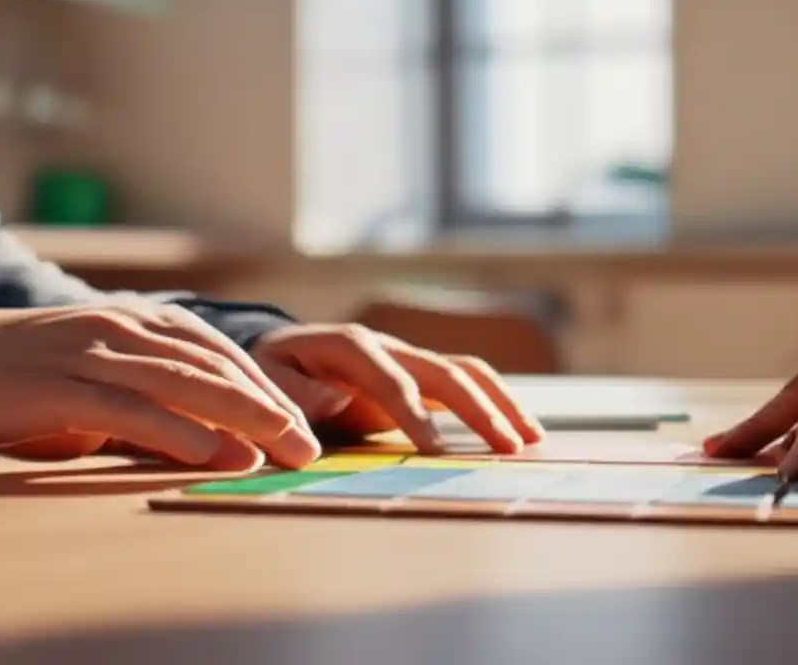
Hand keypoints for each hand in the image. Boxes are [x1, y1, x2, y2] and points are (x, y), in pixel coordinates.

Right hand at [0, 304, 320, 470]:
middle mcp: (124, 328)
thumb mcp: (102, 373)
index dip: (269, 388)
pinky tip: (213, 453)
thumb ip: (154, 394)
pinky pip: (129, 408)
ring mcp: (92, 352)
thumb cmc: (29, 376)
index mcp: (141, 321)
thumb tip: (216, 438)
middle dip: (270, 407)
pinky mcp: (60, 385)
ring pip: (183, 382)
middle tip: (310, 447)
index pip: (221, 353)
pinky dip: (177, 430)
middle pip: (214, 367)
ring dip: (241, 417)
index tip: (307, 425)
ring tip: (283, 449)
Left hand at [249, 324, 544, 453]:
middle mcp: (387, 347)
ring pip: (464, 373)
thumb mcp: (266, 380)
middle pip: (443, 373)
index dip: (413, 415)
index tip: (434, 451)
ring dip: (500, 403)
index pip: (390, 380)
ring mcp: (407, 359)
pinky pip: (463, 385)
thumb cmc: (269, 372)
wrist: (276, 351)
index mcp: (349, 346)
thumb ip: (293, 394)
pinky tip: (520, 431)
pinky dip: (494, 403)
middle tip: (508, 448)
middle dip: (478, 410)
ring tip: (531, 439)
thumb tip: (330, 404)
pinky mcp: (418, 376)